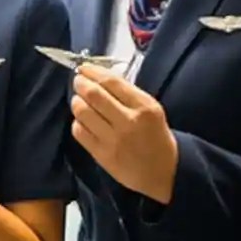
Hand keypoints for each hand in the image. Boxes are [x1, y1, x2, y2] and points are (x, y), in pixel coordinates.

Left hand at [71, 64, 178, 203]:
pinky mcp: (102, 155)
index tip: (84, 68)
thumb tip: (97, 76)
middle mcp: (128, 122)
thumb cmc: (155, 135)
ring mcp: (113, 140)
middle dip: (81, 84)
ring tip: (79, 100)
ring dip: (77, 101)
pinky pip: (79, 131)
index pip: (112, 82)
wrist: (164, 172)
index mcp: (144, 107)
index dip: (93, 72)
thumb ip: (126, 93)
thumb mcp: (150, 109)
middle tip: (78, 81)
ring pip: (82, 112)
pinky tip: (83, 120)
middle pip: (93, 95)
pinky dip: (77, 122)